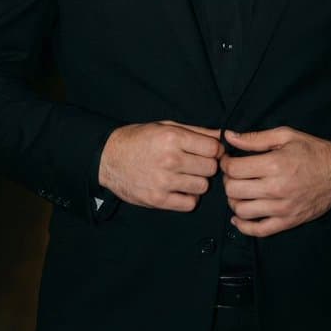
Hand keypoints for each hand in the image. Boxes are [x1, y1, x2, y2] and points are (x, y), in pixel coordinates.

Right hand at [99, 120, 221, 211]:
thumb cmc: (139, 139)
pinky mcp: (158, 199)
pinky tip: (180, 189)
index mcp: (173, 137)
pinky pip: (190, 203)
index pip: (213, 148)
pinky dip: (189, 197)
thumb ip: (196, 131)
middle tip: (196, 164)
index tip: (209, 152)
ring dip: (198, 182)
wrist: (108, 158)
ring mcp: (164, 181)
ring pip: (203, 186)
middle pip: (211, 168)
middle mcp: (170, 159)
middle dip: (206, 165)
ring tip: (186, 176)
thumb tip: (222, 135)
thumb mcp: (165, 126)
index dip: (215, 150)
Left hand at [220, 126, 330, 236]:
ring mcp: (281, 208)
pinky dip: (244, 226)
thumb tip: (229, 136)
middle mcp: (276, 188)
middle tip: (234, 175)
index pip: (234, 169)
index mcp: (274, 164)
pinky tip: (239, 217)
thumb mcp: (286, 135)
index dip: (225, 163)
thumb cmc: (313, 152)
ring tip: (240, 191)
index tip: (229, 160)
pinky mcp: (288, 222)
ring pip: (241, 211)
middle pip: (233, 190)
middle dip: (228, 181)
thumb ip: (255, 138)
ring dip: (234, 201)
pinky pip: (258, 230)